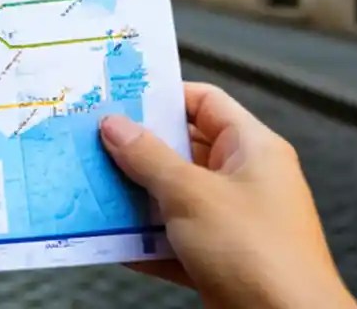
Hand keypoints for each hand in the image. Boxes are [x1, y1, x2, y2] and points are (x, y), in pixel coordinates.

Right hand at [99, 82, 356, 308]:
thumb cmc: (260, 255)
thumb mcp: (191, 195)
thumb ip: (148, 158)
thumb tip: (117, 126)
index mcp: (253, 149)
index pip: (205, 102)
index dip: (163, 97)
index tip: (120, 99)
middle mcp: (246, 180)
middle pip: (182, 150)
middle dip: (137, 151)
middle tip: (95, 144)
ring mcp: (232, 222)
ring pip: (174, 197)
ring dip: (136, 198)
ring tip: (96, 190)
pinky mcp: (220, 259)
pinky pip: (174, 240)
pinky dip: (146, 242)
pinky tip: (116, 242)